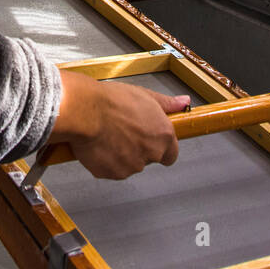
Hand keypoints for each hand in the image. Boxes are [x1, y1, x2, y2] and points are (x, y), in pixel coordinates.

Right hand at [53, 71, 188, 179]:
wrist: (85, 111)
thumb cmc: (112, 101)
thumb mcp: (144, 95)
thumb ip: (167, 103)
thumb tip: (183, 102)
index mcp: (163, 136)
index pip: (171, 155)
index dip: (161, 148)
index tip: (150, 141)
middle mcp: (151, 154)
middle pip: (148, 158)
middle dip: (137, 149)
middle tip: (123, 131)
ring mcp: (131, 166)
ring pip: (128, 164)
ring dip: (121, 154)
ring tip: (108, 134)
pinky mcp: (112, 173)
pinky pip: (110, 169)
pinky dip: (105, 160)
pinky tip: (99, 144)